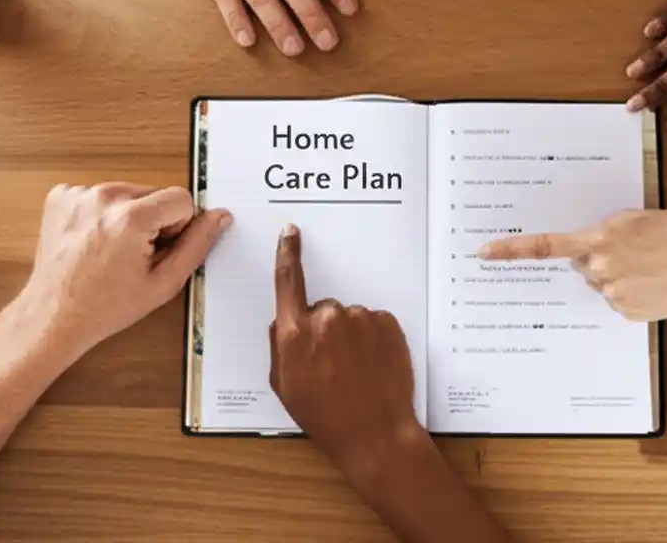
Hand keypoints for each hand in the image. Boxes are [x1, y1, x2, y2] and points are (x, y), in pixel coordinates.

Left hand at [20, 183, 231, 354]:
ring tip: (111, 249)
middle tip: (134, 254)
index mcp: (131, 218)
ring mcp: (78, 194)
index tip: (157, 250)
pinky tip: (93, 240)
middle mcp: (103, 198)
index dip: (178, 227)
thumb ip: (197, 245)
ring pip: (128, 193)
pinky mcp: (61, 196)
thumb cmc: (105, 306)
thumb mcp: (163, 283)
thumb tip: (219, 217)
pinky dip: (101, 214)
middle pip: (154, 193)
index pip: (181, 198)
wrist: (53, 315)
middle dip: (153, 220)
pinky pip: (99, 194)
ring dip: (128, 216)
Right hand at [269, 224, 423, 478]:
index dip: (288, 253)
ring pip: (351, 319)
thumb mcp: (285, 386)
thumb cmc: (326, 416)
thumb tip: (284, 322)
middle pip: (322, 310)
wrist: (375, 434)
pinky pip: (374, 324)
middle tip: (333, 366)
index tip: (291, 233)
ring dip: (352, 338)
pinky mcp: (387, 322)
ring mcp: (360, 318)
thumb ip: (279, 347)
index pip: (288, 281)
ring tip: (356, 371)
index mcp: (294, 334)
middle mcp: (327, 318)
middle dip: (325, 331)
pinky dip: (374, 340)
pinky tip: (373, 366)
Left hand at [479, 209, 666, 320]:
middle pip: (582, 266)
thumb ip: (604, 234)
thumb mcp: (635, 220)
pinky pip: (618, 301)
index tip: (483, 254)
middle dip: (598, 259)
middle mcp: (600, 268)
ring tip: (651, 267)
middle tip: (633, 251)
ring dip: (618, 276)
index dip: (511, 251)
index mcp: (599, 238)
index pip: (545, 246)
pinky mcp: (627, 312)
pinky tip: (655, 283)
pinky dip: (632, 293)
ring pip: (601, 284)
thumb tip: (589, 252)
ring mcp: (613, 293)